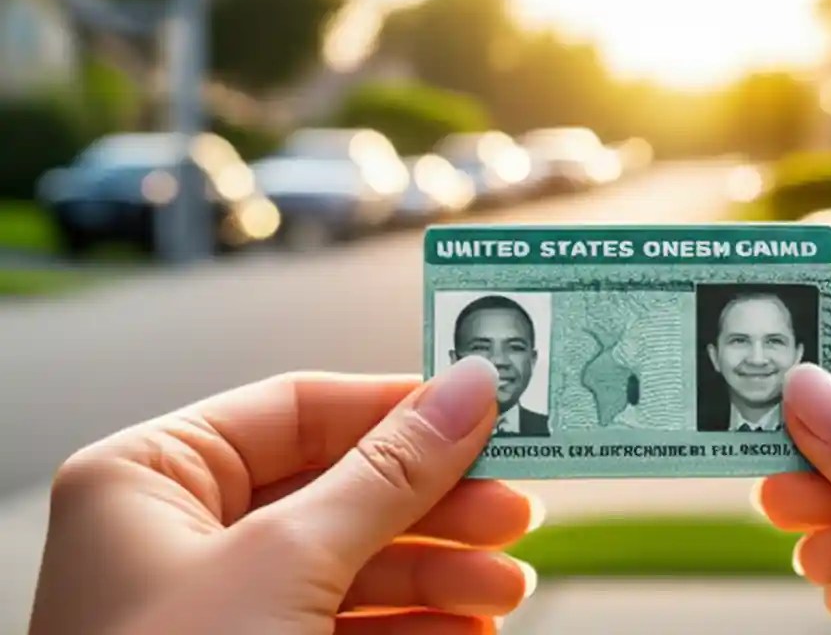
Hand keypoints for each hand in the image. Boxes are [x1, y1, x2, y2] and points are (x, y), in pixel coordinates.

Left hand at [30, 357, 537, 634]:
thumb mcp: (287, 563)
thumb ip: (387, 474)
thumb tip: (466, 390)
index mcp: (148, 480)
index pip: (297, 409)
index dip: (398, 408)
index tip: (486, 410)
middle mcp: (178, 536)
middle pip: (341, 487)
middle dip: (438, 506)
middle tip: (513, 511)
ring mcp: (219, 607)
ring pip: (356, 563)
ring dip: (442, 574)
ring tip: (506, 587)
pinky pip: (350, 625)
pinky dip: (417, 627)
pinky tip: (469, 631)